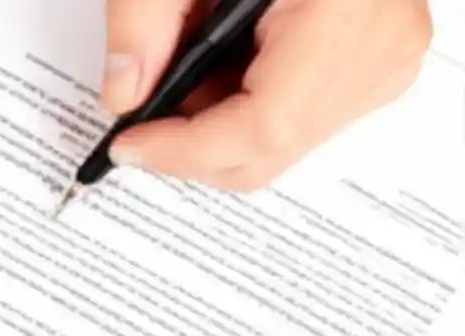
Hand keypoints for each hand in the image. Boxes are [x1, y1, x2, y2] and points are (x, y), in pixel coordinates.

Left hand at [99, 0, 433, 190]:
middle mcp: (380, 44)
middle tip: (141, 113)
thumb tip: (124, 93)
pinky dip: (241, 108)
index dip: (184, 150)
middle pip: (270, 148)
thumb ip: (145, 20)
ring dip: (213, 127)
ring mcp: (383, 60)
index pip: (264, 124)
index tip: (128, 145)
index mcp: (347, 7)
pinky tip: (217, 66)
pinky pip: (296, 118)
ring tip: (181, 68)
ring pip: (279, 143)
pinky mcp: (372, 65)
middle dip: (191, 145)